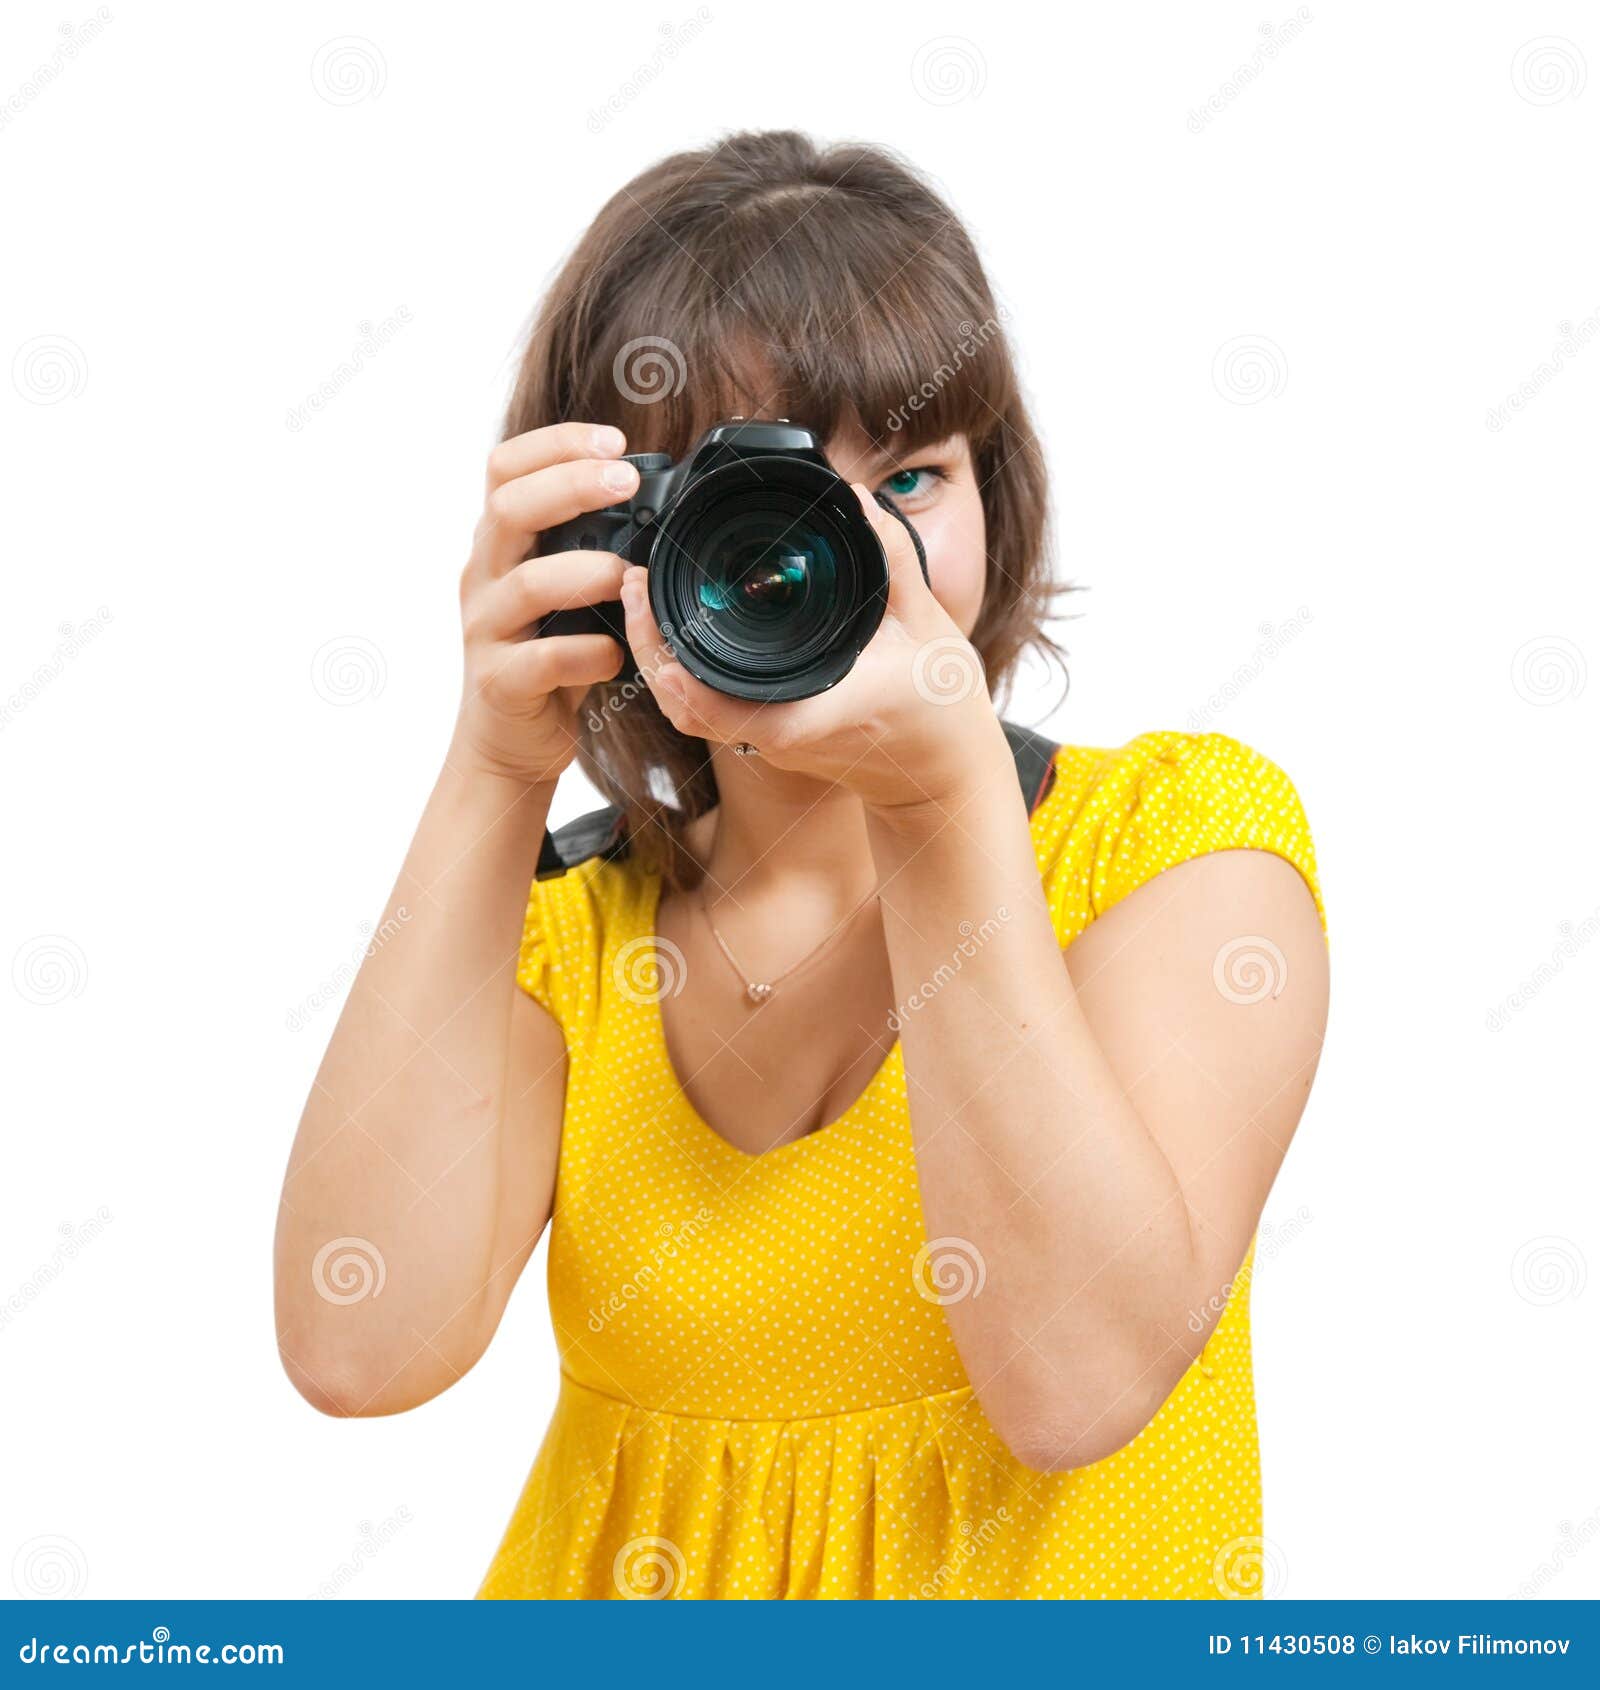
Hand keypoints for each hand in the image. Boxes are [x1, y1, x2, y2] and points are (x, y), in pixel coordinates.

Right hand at [451, 422, 637, 783]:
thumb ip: (594, 548)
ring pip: (526, 584)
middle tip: (627, 481)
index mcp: (500, 544)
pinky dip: (587, 653)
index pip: (505, 467)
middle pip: (509, 508)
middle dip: (571, 486)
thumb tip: (664, 506)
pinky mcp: (501, 681)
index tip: (614, 440)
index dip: (555, 443)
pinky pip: (542, 660)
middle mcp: (483, 576)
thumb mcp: (566, 592)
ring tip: (628, 576)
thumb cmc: (548, 656)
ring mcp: (486, 629)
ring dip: (585, 571)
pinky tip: (616, 654)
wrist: (507, 742)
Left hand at [618, 483, 1008, 813]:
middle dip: (650, 647)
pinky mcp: (769, 739)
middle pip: (689, 708)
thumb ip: (891, 560)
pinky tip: (673, 630)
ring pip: (690, 713)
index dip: (683, 676)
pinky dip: (679, 675)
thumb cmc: (942, 707)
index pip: (734, 709)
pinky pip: (707, 712)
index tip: (651, 620)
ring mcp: (772, 742)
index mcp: (819, 710)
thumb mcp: (927, 624)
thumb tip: (859, 501)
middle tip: (631, 583)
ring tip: (640, 597)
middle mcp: (785, 734)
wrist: (944, 775)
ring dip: (658, 659)